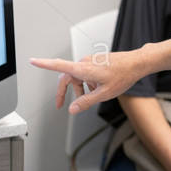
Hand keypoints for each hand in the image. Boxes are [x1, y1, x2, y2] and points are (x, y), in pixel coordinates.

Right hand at [30, 49, 148, 114]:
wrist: (137, 63)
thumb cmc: (123, 75)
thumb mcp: (104, 94)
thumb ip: (86, 102)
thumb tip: (72, 109)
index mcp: (83, 69)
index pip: (58, 66)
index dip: (44, 64)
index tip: (33, 61)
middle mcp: (84, 63)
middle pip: (67, 77)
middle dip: (65, 92)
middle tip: (62, 105)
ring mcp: (91, 61)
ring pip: (78, 77)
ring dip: (81, 88)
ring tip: (93, 96)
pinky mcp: (96, 61)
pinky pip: (86, 73)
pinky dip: (88, 83)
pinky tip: (99, 88)